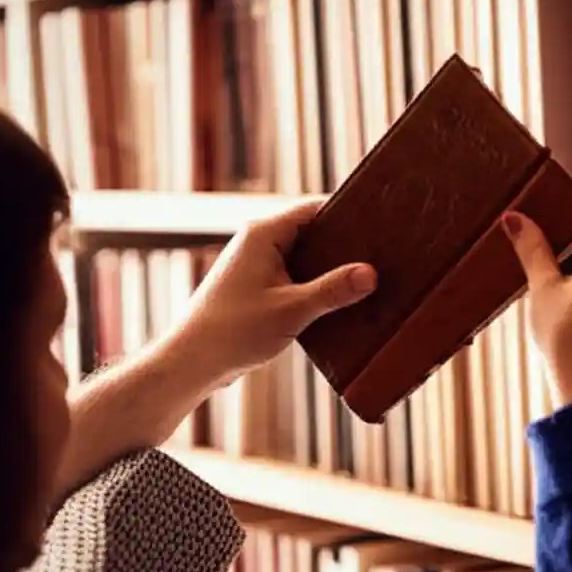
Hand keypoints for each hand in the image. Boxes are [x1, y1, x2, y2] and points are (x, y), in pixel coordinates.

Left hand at [166, 200, 376, 385]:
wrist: (192, 362)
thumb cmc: (233, 331)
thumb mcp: (291, 310)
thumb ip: (332, 290)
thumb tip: (371, 273)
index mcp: (262, 233)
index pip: (313, 209)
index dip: (346, 215)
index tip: (378, 225)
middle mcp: (257, 242)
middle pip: (311, 233)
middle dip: (341, 247)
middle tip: (379, 257)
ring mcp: (255, 266)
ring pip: (304, 259)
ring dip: (328, 272)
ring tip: (365, 281)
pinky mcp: (256, 289)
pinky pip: (294, 279)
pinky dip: (314, 288)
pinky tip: (337, 304)